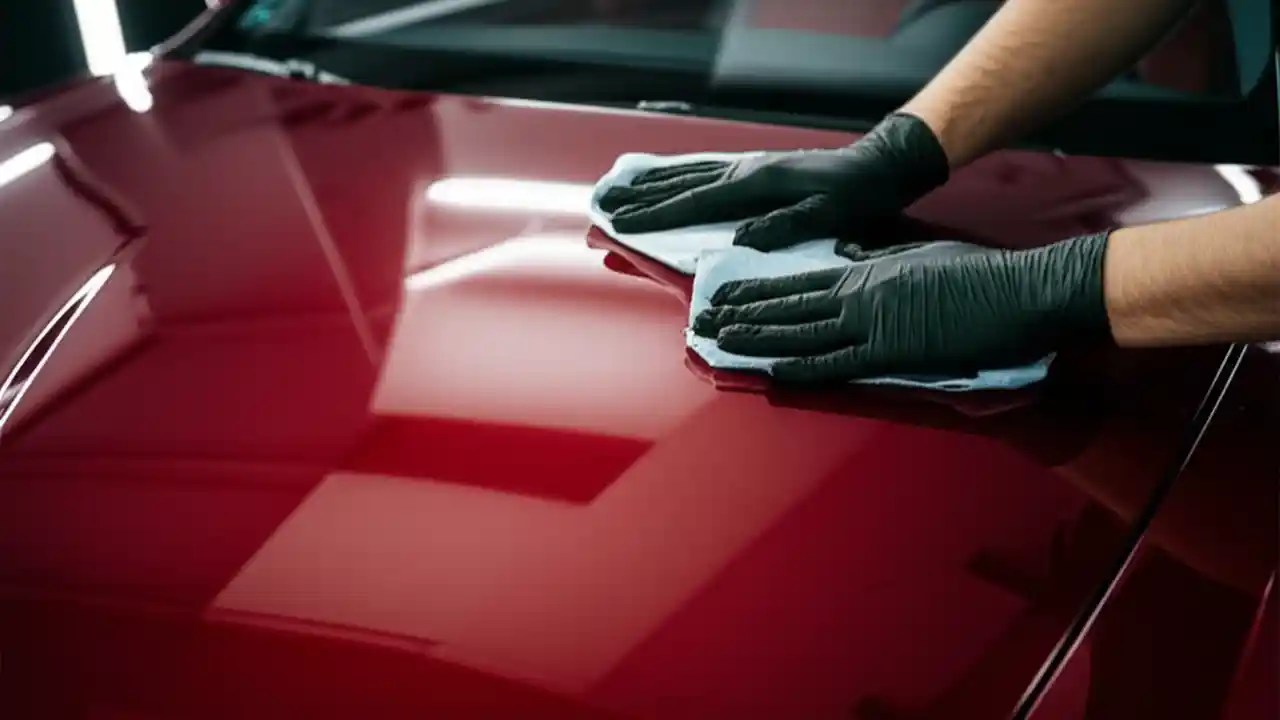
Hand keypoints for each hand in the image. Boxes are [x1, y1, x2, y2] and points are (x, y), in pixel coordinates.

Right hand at [601, 112, 949, 249]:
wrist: (878, 167)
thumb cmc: (856, 198)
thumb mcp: (827, 217)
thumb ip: (783, 227)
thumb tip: (741, 240)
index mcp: (756, 185)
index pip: (695, 202)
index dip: (656, 215)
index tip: (621, 223)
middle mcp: (746, 170)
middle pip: (682, 183)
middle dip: (642, 198)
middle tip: (605, 207)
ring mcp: (749, 165)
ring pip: (689, 173)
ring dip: (653, 183)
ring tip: (620, 188)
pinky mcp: (755, 168)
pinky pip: (705, 169)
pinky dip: (678, 174)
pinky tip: (664, 178)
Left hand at [692, 234, 1110, 381]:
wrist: (1015, 289)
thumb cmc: (975, 273)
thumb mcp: (917, 253)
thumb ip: (876, 256)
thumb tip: (845, 250)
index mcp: (866, 271)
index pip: (797, 282)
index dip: (756, 292)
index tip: (724, 296)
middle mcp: (860, 295)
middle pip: (788, 307)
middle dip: (742, 315)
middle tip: (703, 323)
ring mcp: (873, 325)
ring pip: (801, 333)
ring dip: (758, 339)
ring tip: (720, 343)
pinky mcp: (893, 354)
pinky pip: (837, 363)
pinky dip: (802, 367)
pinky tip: (771, 368)